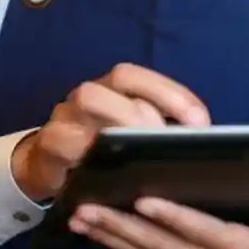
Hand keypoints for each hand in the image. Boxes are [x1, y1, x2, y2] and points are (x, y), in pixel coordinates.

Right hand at [11, 63, 209, 202]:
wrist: (49, 167)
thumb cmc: (101, 152)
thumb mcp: (130, 139)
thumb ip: (158, 133)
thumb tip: (200, 140)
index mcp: (115, 89)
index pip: (143, 74)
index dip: (172, 93)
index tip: (200, 123)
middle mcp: (91, 93)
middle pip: (117, 78)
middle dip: (150, 107)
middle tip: (168, 143)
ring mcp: (66, 114)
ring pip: (87, 98)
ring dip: (121, 122)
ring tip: (139, 154)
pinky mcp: (48, 143)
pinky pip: (62, 139)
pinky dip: (86, 152)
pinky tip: (106, 174)